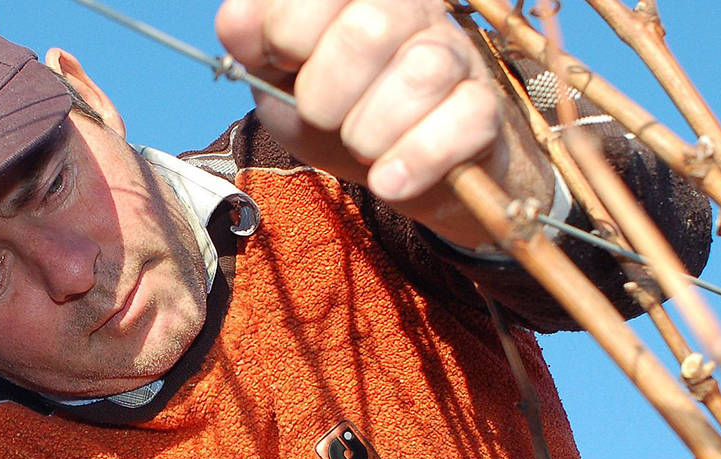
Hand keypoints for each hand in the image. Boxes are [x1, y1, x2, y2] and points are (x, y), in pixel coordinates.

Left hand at [214, 0, 551, 247]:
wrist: (402, 172)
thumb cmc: (338, 113)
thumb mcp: (280, 78)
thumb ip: (253, 44)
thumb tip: (236, 22)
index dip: (286, 31)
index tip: (284, 63)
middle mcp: (415, 8)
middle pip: (369, 28)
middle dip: (325, 92)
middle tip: (321, 115)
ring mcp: (456, 56)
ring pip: (422, 73)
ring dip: (369, 132)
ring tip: (359, 149)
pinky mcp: (483, 109)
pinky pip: (461, 124)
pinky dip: (414, 163)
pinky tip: (388, 181)